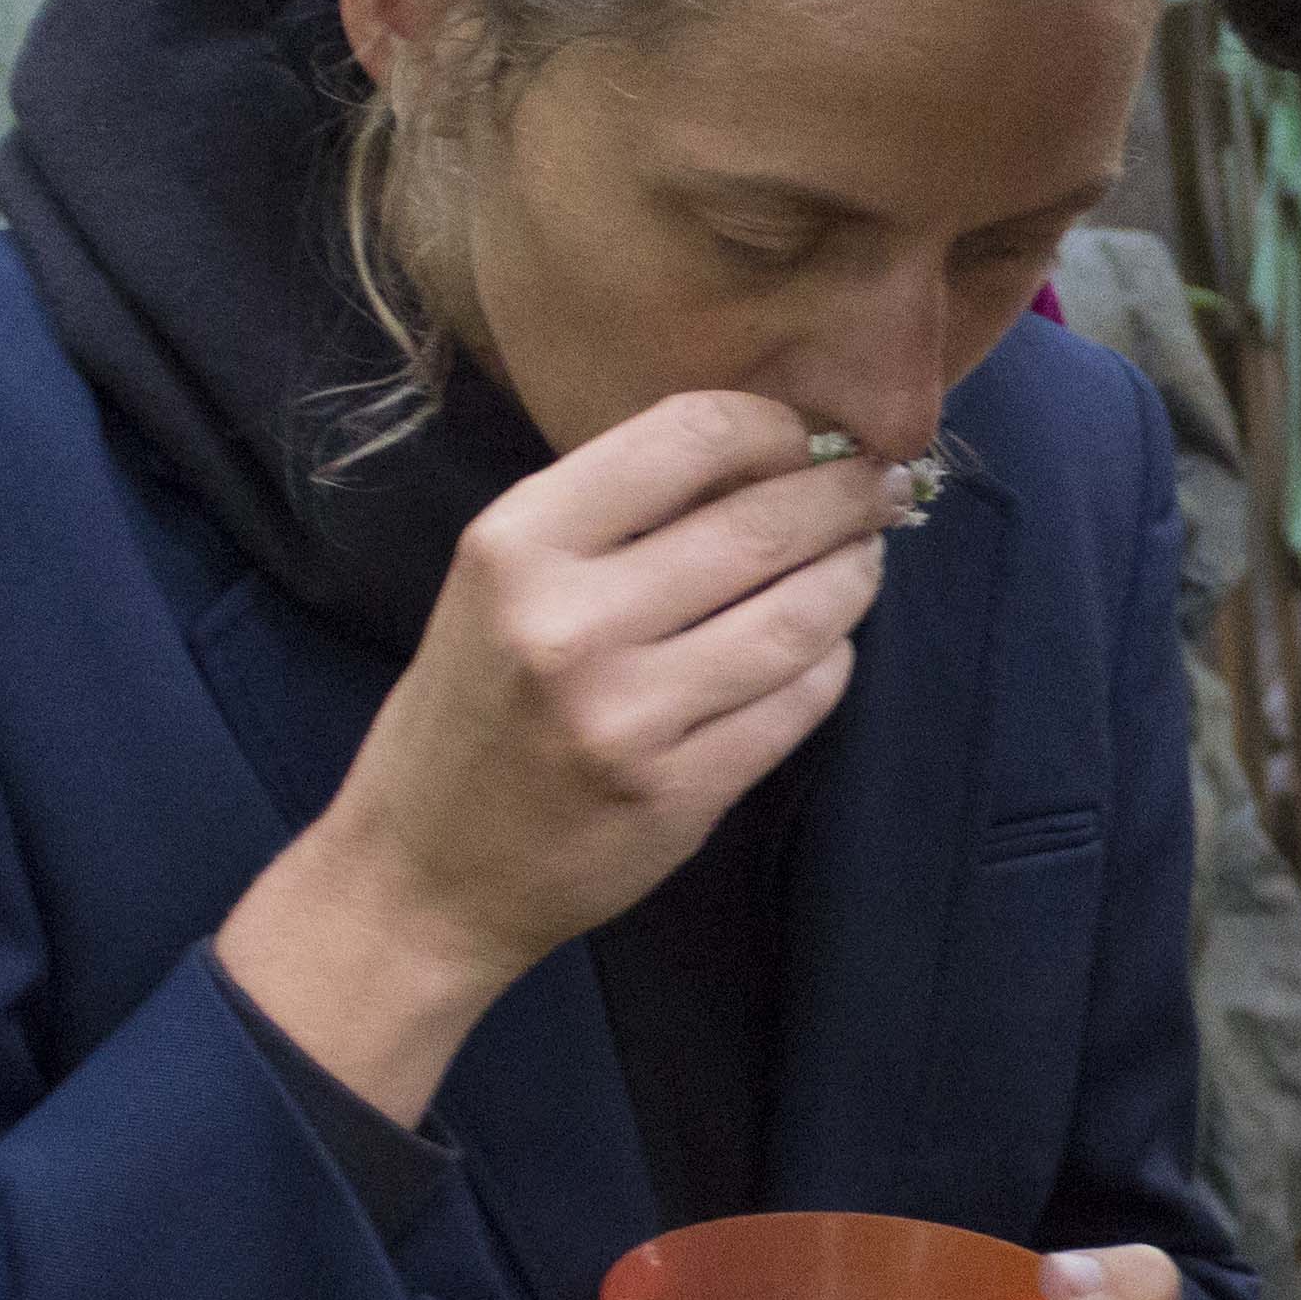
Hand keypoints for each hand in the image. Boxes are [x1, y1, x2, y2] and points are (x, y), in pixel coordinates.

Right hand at [221, 391, 905, 1120]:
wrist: (425, 874)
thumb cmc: (471, 709)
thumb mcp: (500, 582)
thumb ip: (610, 517)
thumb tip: (760, 456)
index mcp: (518, 544)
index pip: (689, 436)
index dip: (773, 425)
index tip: (803, 440)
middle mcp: (571, 623)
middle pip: (764, 523)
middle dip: (843, 497)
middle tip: (875, 490)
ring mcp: (629, 716)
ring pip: (802, 615)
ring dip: (853, 576)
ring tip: (863, 559)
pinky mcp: (679, 794)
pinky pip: (799, 702)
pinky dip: (829, 663)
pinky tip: (821, 648)